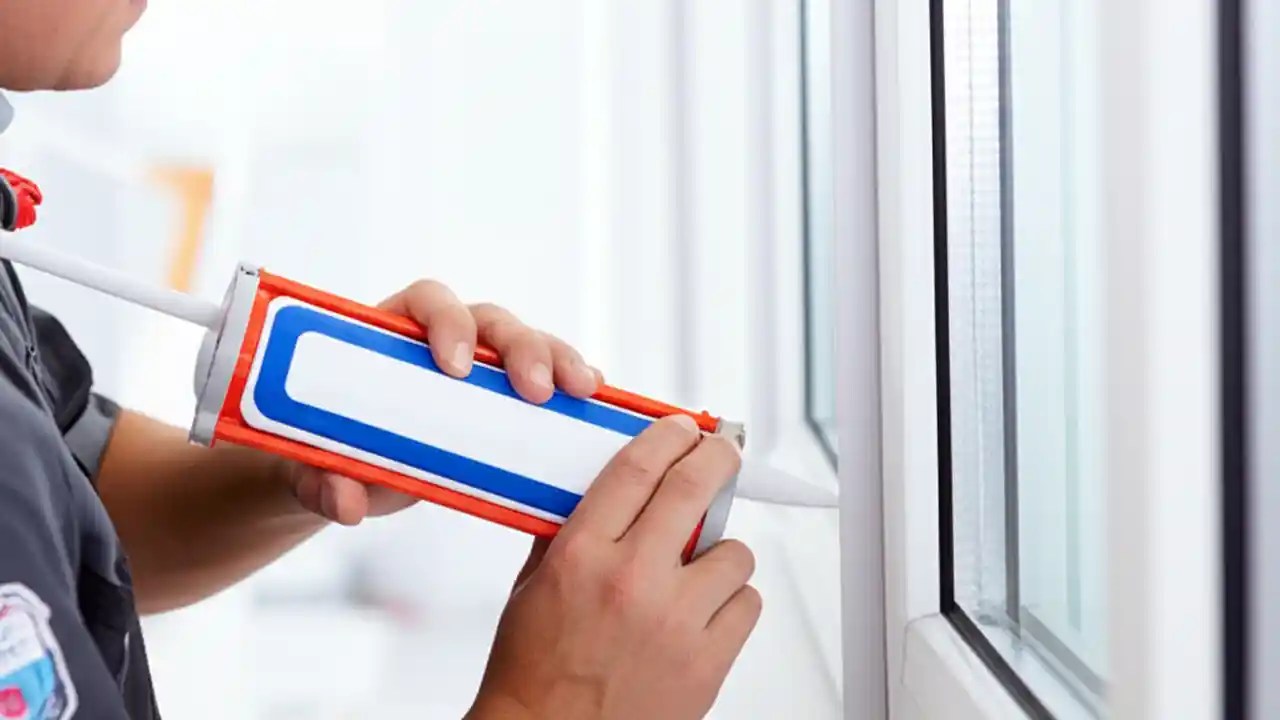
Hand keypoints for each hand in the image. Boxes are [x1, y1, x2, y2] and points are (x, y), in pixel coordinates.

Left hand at [285, 280, 602, 524]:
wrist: (349, 475)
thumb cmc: (326, 454)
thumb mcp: (312, 470)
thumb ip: (318, 481)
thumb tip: (343, 500)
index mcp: (391, 333)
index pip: (427, 302)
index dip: (446, 323)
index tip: (456, 364)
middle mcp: (443, 339)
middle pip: (491, 321)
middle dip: (520, 347)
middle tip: (536, 388)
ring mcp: (483, 368)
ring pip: (528, 345)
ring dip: (558, 361)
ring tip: (581, 391)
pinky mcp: (507, 399)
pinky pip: (547, 378)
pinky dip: (571, 385)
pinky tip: (593, 401)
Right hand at [467, 416, 761, 719]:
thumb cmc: (532, 672)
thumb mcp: (532, 588)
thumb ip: (571, 535)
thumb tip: (609, 491)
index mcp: (581, 556)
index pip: (636, 469)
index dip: (667, 437)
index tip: (683, 429)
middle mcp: (631, 581)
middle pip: (694, 488)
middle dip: (717, 457)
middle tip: (723, 453)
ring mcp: (674, 622)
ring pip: (734, 552)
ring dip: (721, 552)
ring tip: (697, 571)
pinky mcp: (705, 662)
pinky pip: (748, 604)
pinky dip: (732, 602)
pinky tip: (706, 611)